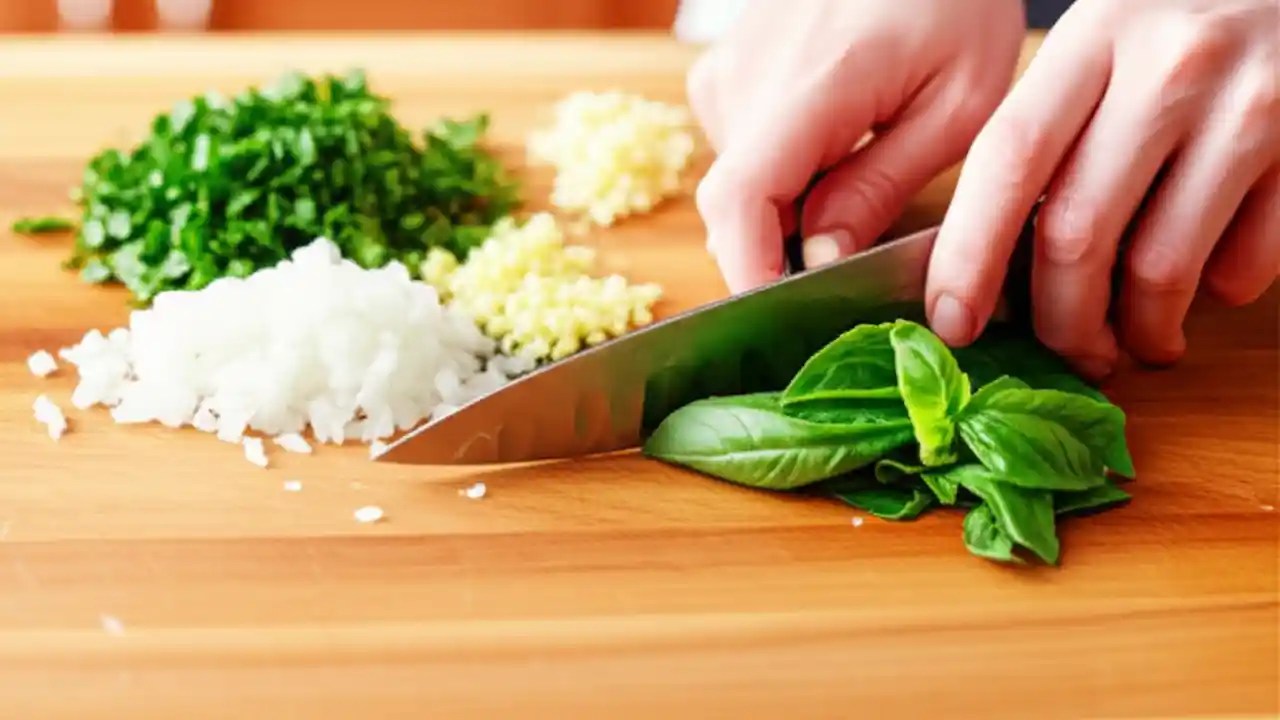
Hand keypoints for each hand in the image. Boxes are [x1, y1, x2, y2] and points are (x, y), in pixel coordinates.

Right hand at [688, 0, 1025, 290]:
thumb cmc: (953, 3)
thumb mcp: (956, 105)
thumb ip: (879, 187)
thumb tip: (817, 259)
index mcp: (811, 85)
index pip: (740, 201)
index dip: (750, 273)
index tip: (783, 319)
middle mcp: (745, 79)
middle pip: (737, 208)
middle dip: (783, 251)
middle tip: (856, 260)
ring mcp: (725, 72)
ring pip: (738, 185)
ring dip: (786, 211)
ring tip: (859, 178)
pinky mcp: (721, 71)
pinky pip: (739, 153)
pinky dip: (780, 175)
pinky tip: (835, 147)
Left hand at [926, 0, 1279, 376]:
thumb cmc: (1179, 27)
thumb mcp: (1102, 42)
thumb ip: (1049, 130)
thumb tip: (984, 262)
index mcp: (1092, 37)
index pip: (1007, 160)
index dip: (968, 255)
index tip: (951, 323)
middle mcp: (1167, 66)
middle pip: (1076, 232)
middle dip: (1061, 321)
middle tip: (1068, 351)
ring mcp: (1245, 105)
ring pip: (1161, 268)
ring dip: (1142, 330)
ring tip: (1141, 342)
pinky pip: (1246, 263)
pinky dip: (1220, 292)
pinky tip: (1209, 281)